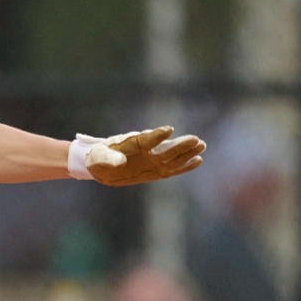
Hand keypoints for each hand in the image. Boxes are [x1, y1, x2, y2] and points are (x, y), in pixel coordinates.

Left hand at [70, 127, 205, 186]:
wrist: (99, 163)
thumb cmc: (98, 156)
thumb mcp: (99, 157)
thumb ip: (109, 158)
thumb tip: (120, 161)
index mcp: (132, 143)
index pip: (147, 139)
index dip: (157, 135)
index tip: (169, 130)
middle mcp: (146, 150)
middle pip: (165, 147)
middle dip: (180, 144)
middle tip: (196, 140)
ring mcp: (152, 159)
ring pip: (172, 157)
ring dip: (187, 152)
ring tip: (202, 146)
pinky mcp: (155, 170)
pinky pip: (172, 169)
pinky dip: (184, 166)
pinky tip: (198, 160)